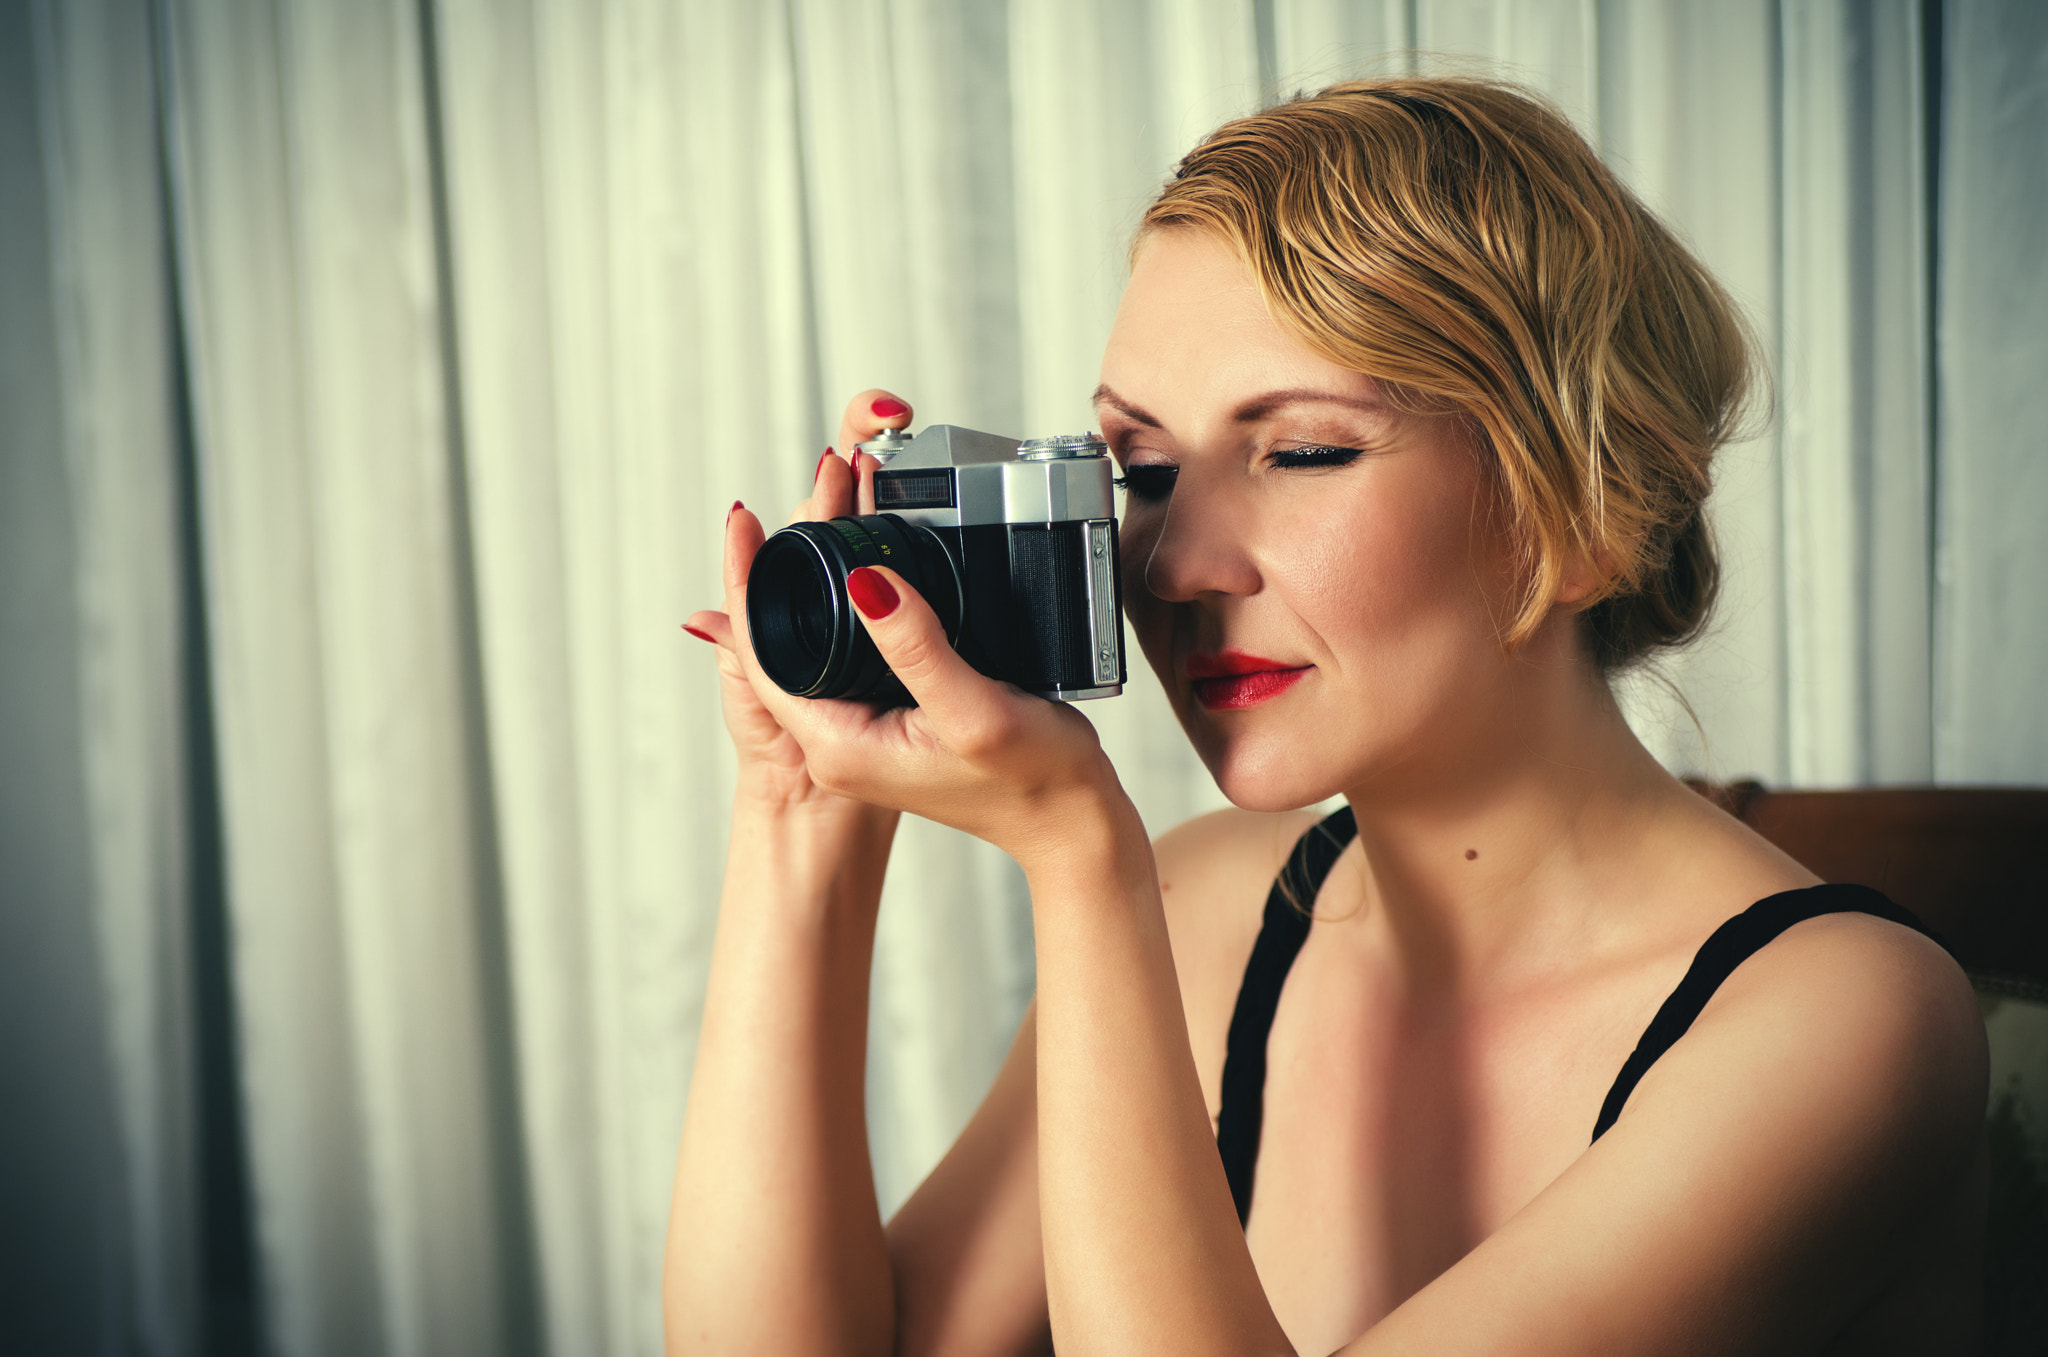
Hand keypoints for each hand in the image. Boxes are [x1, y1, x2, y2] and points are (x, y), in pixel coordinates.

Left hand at [687, 389, 1128, 864]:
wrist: (1073, 821)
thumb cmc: (1034, 780)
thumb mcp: (973, 710)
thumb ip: (915, 646)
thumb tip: (864, 579)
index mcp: (839, 745)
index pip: (760, 654)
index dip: (747, 581)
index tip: (746, 518)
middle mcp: (839, 742)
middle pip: (785, 639)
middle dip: (788, 561)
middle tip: (818, 484)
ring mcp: (865, 733)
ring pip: (820, 640)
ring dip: (825, 573)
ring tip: (842, 500)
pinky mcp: (894, 720)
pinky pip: (857, 652)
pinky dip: (862, 600)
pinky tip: (876, 556)